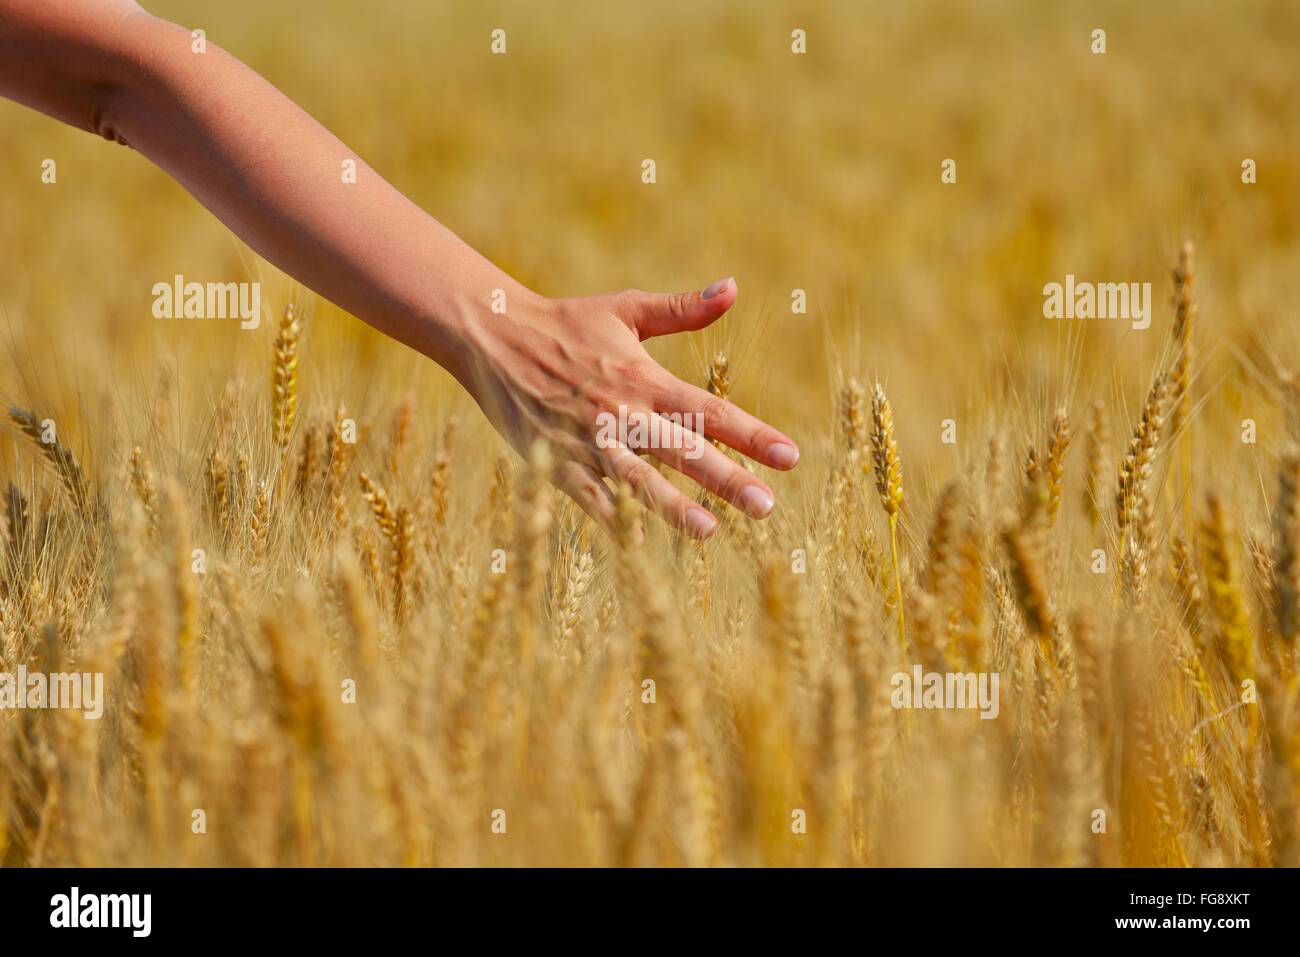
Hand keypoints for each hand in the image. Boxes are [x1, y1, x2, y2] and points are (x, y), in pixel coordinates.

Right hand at [452, 277, 799, 537]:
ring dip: (674, 507)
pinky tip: (641, 542)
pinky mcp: (556, 462)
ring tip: (711, 531)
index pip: (709, 411)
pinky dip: (614, 518)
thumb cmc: (566, 323)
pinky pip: (589, 497)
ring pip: (638, 481)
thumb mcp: (625, 308)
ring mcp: (588, 442)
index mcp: (644, 379)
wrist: (491, 335)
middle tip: (767, 506)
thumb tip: (734, 288)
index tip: (790, 456)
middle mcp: (622, 414)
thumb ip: (683, 309)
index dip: (752, 434)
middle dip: (727, 479)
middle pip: (683, 451)